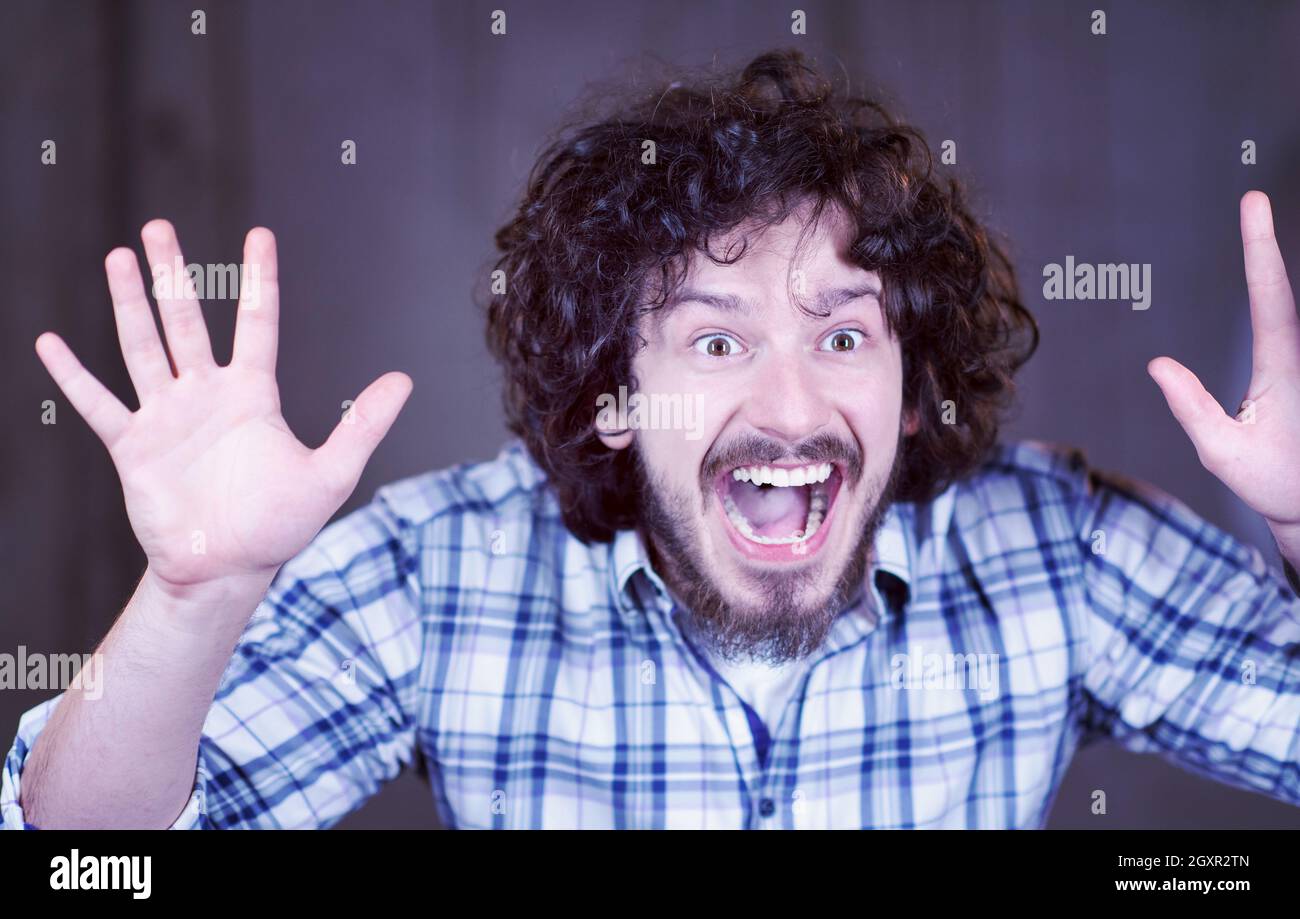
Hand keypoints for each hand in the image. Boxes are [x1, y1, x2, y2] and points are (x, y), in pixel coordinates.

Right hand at [35, 220, 411, 592]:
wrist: (226, 570)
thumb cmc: (279, 526)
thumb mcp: (330, 474)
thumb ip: (364, 426)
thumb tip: (405, 380)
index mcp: (253, 395)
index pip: (257, 323)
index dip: (258, 280)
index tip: (259, 234)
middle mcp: (206, 395)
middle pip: (186, 321)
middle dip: (173, 275)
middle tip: (158, 227)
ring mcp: (167, 417)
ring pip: (142, 347)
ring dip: (128, 305)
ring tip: (117, 258)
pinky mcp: (133, 447)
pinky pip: (99, 404)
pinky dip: (75, 376)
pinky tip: (52, 343)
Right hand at [1149, 191, 1299, 558]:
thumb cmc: (1276, 483)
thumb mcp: (1225, 455)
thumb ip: (1193, 409)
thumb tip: (1160, 365)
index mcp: (1284, 370)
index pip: (1270, 300)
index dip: (1259, 253)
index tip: (1253, 211)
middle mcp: (1298, 357)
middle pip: (1283, 290)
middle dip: (1266, 244)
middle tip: (1253, 199)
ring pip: (1291, 306)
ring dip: (1272, 266)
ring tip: (1257, 220)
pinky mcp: (1298, 372)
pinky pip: (1287, 323)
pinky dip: (1274, 293)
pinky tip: (1266, 276)